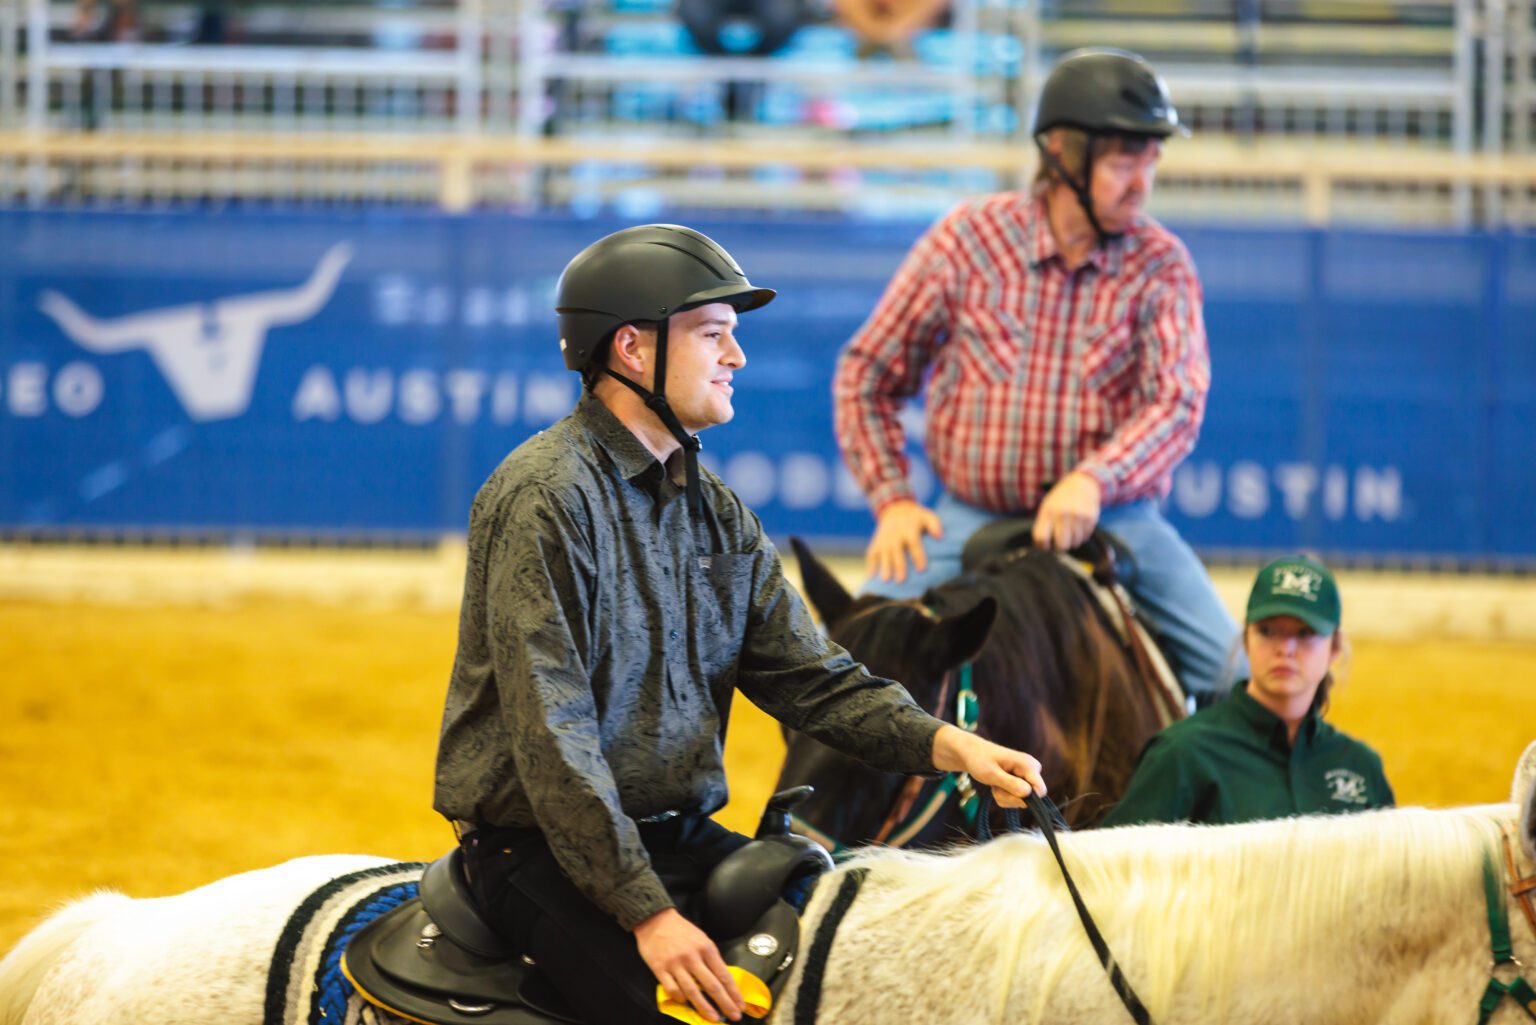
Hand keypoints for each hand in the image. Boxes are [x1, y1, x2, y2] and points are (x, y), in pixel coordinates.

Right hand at [634, 908, 743, 1022]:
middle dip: (725, 1003)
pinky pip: (673, 990)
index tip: (740, 1005)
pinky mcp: (660, 969)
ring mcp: (676, 964)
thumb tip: (721, 979)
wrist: (655, 920)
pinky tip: (686, 1003)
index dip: (733, 992)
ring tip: (713, 1018)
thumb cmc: (681, 930)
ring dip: (705, 1007)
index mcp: (706, 948)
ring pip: (693, 992)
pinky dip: (681, 999)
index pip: (723, 975)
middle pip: (712, 986)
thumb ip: (710, 958)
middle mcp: (692, 957)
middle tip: (734, 1016)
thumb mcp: (702, 938)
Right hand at [866, 499, 942, 583]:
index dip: (918, 556)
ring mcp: (884, 539)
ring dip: (884, 566)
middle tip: (901, 579)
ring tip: (885, 580)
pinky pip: (872, 553)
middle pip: (897, 551)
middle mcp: (895, 535)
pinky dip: (870, 564)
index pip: (914, 543)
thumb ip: (935, 524)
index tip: (922, 569)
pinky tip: (871, 576)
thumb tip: (940, 536)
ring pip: (883, 553)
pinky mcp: (876, 542)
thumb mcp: (927, 516)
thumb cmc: (915, 517)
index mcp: (909, 529)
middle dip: (899, 565)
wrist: (895, 508)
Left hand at [931, 724, 1045, 808]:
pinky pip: (1018, 799)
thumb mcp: (991, 774)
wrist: (973, 753)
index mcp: (1028, 764)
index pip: (1040, 791)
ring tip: (995, 784)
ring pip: (1023, 800)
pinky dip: (1005, 796)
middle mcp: (1033, 769)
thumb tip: (1028, 793)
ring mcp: (1029, 776)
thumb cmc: (980, 760)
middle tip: (996, 787)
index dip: (1026, 799)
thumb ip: (1010, 784)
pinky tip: (998, 785)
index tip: (1007, 793)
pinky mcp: (1024, 781)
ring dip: (1006, 797)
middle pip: (1031, 798)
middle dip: (1011, 798)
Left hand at [1031, 472, 1101, 551]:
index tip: (1045, 546)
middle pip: (1061, 545)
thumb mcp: (1047, 507)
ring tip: (1071, 532)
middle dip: (1060, 548)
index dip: (1042, 546)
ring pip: (1075, 543)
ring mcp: (1078, 516)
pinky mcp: (1090, 518)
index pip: (1041, 537)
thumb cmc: (1061, 499)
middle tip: (1060, 544)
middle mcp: (1063, 514)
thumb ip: (1043, 525)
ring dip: (1072, 541)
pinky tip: (1079, 526)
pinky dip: (1082, 536)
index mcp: (1048, 511)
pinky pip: (1085, 537)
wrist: (1082, 484)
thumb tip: (1041, 546)